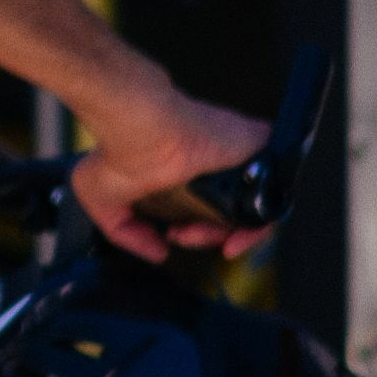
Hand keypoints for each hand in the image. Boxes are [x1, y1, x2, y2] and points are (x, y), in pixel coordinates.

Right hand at [70, 78, 275, 263]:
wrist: (143, 125)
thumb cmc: (119, 149)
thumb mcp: (100, 197)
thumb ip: (124, 231)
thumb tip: (156, 252)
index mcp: (183, 173)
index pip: (204, 209)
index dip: (193, 232)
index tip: (174, 237)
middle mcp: (213, 167)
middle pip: (230, 212)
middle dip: (210, 236)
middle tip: (188, 237)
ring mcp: (237, 160)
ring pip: (253, 208)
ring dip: (234, 235)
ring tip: (215, 242)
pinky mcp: (260, 153)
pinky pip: (275, 196)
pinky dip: (262, 222)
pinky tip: (239, 236)